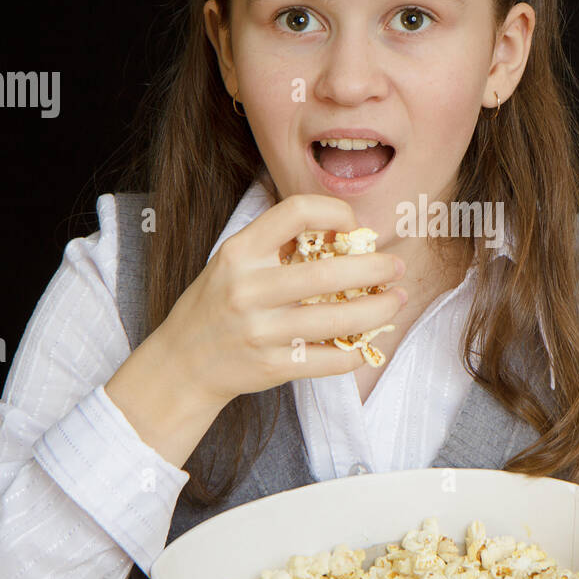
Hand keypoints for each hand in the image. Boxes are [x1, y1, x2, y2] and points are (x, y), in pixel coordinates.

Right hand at [150, 193, 406, 410]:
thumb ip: (279, 245)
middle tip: (396, 267)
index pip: (296, 212)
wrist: (182, 362)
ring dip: (378, 310)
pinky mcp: (271, 366)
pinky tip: (369, 342)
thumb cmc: (219, 303)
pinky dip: (357, 352)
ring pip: (336, 320)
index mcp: (240, 251)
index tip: (355, 227)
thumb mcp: (235, 261)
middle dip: (375, 269)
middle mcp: (247, 289)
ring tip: (396, 301)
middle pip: (327, 274)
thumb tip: (348, 234)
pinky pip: (328, 359)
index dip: (335, 211)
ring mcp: (259, 331)